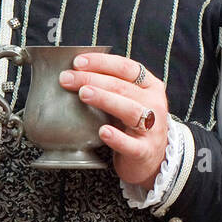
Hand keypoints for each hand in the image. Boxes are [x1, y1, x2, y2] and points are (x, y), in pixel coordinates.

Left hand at [59, 53, 168, 190]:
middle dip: (92, 79)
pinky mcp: (145, 151)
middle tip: (67, 78)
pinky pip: (131, 144)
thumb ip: (108, 85)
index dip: (102, 62)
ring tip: (84, 94)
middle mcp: (154, 104)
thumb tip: (73, 70)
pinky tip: (102, 131)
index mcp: (150, 87)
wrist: (151, 158)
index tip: (77, 62)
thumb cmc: (131, 123)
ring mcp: (152, 129)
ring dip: (105, 99)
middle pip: (123, 87)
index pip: (127, 68)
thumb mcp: (127, 99)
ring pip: (130, 110)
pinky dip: (117, 137)